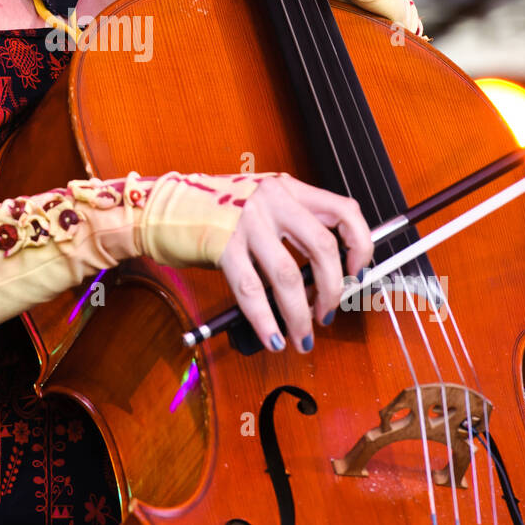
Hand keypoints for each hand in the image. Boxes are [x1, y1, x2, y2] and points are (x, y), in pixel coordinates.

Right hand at [216, 173, 372, 352]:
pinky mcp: (222, 245)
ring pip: (288, 275)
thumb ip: (292, 227)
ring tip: (301, 336)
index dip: (360, 246)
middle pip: (322, 248)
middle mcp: (272, 199)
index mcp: (287, 188)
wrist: (165, 207)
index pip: (344, 211)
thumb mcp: (262, 205)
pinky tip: (272, 336)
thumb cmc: (213, 211)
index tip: (357, 273)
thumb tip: (323, 275)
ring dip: (299, 314)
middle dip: (331, 290)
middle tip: (327, 313)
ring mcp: (247, 221)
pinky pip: (251, 290)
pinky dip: (265, 320)